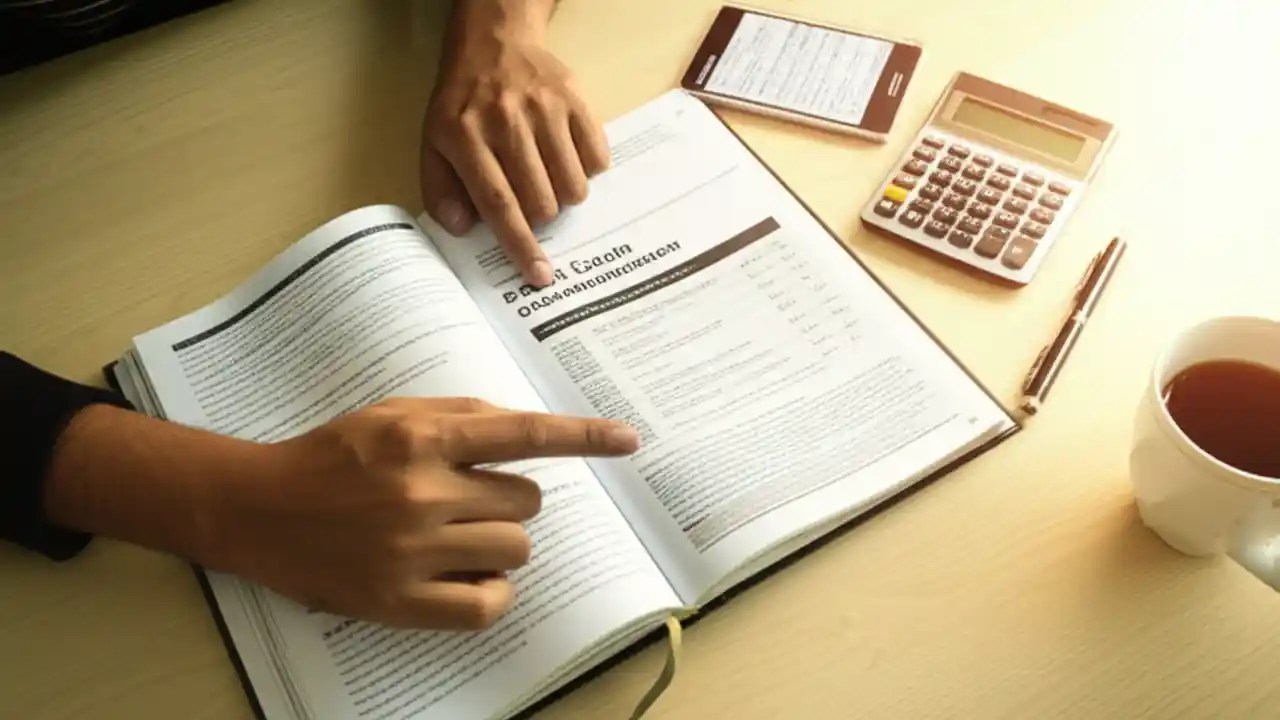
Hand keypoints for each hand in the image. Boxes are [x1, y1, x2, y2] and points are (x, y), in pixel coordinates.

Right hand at [201, 398, 637, 628]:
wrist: (256, 509)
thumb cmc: (329, 455)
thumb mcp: (390, 413)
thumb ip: (458, 414)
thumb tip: (521, 427)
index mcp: (423, 437)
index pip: (523, 433)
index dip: (584, 435)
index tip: (628, 439)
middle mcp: (423, 491)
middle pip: (526, 501)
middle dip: (508, 499)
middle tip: (466, 500)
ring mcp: (412, 550)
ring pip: (514, 548)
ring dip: (499, 542)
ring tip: (455, 536)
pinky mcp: (399, 601)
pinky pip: (487, 604)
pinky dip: (491, 592)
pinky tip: (469, 577)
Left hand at [421, 0, 609, 286]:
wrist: (493, 43)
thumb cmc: (463, 105)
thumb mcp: (433, 143)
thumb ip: (441, 190)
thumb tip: (464, 230)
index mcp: (465, 137)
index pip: (497, 204)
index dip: (519, 245)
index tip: (538, 276)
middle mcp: (506, 122)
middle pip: (540, 201)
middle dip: (539, 216)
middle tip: (529, 200)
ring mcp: (544, 109)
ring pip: (572, 187)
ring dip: (563, 196)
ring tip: (547, 177)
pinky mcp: (574, 99)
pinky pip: (596, 158)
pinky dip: (586, 169)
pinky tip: (566, 156)